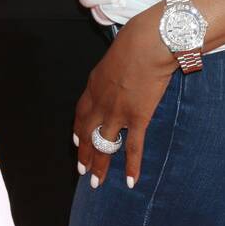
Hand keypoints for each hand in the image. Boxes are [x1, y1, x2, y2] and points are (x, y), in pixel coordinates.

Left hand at [72, 14, 175, 189]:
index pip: (81, 114)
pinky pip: (133, 148)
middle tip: (82, 171)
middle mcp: (100, 104)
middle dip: (84, 155)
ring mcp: (117, 114)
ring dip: (100, 167)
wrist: (148, 44)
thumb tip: (119, 75)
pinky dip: (132, 166)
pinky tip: (131, 181)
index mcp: (93, 87)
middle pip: (87, 135)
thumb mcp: (114, 56)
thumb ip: (112, 72)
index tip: (76, 142)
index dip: (78, 131)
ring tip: (97, 183)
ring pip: (104, 146)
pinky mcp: (137, 119)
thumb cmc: (134, 42)